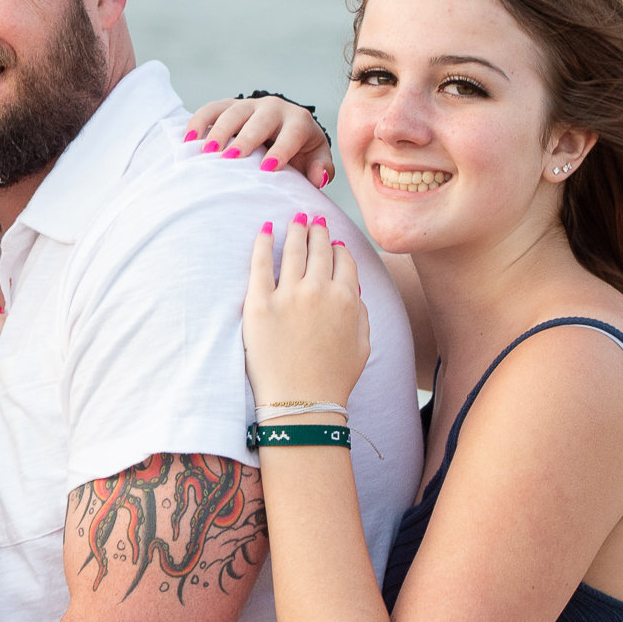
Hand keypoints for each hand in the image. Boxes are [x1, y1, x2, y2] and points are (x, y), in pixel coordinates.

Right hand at [187, 95, 334, 187]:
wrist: (283, 132)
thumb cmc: (301, 153)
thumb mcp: (316, 159)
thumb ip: (321, 168)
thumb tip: (317, 176)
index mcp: (298, 121)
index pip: (292, 133)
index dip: (281, 150)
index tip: (267, 168)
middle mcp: (274, 107)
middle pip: (259, 120)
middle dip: (245, 138)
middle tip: (231, 157)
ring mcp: (249, 105)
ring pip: (232, 112)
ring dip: (218, 131)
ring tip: (206, 152)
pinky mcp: (229, 106)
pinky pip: (211, 109)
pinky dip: (198, 122)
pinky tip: (188, 139)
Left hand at [242, 213, 368, 407]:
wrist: (302, 402)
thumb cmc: (334, 379)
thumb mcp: (363, 345)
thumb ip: (361, 312)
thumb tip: (351, 287)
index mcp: (346, 298)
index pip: (343, 260)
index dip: (338, 248)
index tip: (333, 242)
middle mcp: (319, 290)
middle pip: (319, 249)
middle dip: (317, 230)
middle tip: (313, 219)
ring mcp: (288, 295)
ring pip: (294, 250)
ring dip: (295, 230)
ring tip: (294, 219)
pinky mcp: (259, 303)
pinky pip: (261, 263)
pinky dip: (264, 242)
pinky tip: (266, 229)